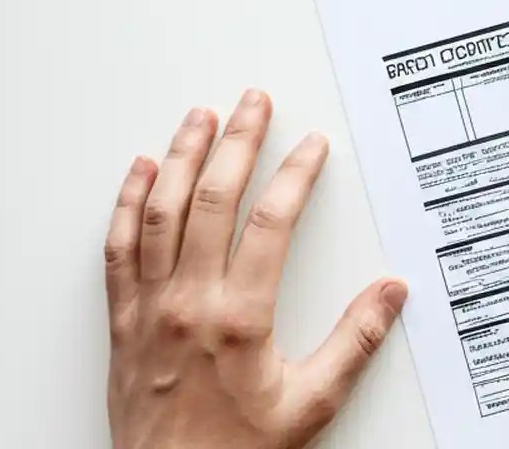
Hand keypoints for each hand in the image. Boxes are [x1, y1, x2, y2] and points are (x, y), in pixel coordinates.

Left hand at [104, 89, 407, 448]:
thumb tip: (391, 295)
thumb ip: (355, 343)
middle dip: (237, 143)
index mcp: (238, 318)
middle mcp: (187, 302)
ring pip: (158, 212)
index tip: (311, 147)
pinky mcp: (122, 321)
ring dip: (179, 157)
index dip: (295, 175)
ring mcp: (148, 307)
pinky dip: (125, 203)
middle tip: (254, 104)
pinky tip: (138, 174)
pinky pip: (117, 248)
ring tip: (199, 119)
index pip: (271, 223)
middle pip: (210, 200)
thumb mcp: (311, 404)